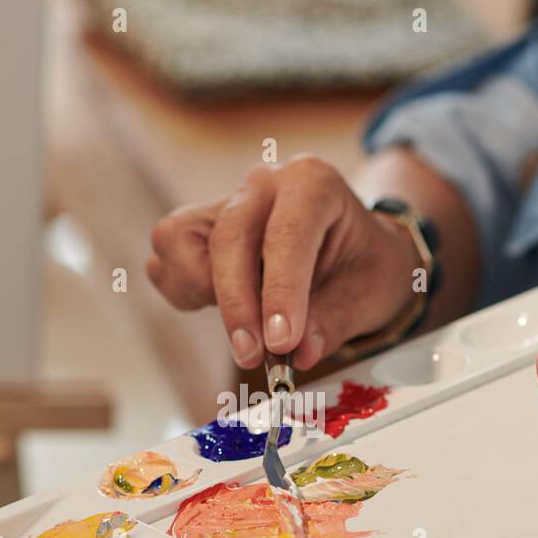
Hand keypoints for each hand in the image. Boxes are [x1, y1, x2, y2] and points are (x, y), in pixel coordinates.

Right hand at [145, 155, 420, 370]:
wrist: (354, 248)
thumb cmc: (365, 263)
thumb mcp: (371, 293)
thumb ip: (334, 321)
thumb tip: (301, 352)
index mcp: (311, 182)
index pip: (287, 235)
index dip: (280, 292)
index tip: (281, 342)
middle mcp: (261, 185)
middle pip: (228, 238)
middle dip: (238, 304)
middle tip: (255, 355)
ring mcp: (223, 204)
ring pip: (178, 239)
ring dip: (201, 290)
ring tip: (242, 322)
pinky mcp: (198, 229)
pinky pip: (166, 257)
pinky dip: (183, 290)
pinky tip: (220, 306)